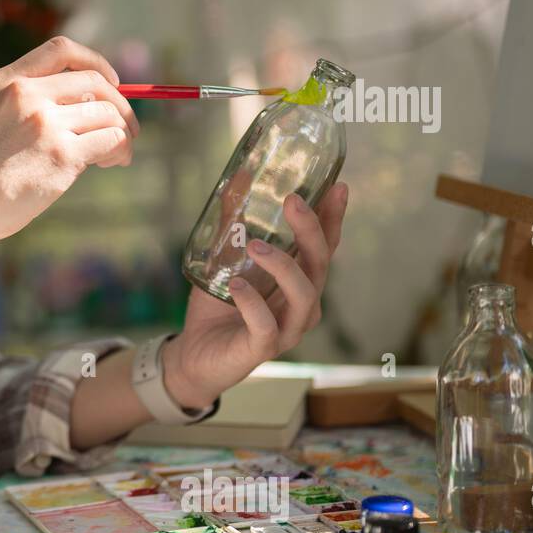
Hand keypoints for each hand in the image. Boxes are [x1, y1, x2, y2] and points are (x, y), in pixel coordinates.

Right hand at [0, 36, 138, 240]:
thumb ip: (31, 102)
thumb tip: (96, 101)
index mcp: (6, 81)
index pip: (61, 50)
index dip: (95, 61)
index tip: (112, 81)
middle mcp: (26, 95)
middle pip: (95, 82)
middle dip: (119, 104)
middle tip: (126, 127)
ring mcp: (45, 123)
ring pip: (108, 113)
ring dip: (123, 133)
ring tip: (117, 154)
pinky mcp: (63, 154)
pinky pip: (112, 139)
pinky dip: (121, 149)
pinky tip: (113, 162)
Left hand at [162, 183, 349, 409]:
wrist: (194, 354)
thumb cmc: (216, 306)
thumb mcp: (223, 261)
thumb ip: (235, 227)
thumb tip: (237, 179)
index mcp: (297, 281)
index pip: (324, 247)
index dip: (333, 218)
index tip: (338, 186)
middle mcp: (301, 305)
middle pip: (320, 265)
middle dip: (311, 230)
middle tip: (292, 201)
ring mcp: (287, 329)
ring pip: (304, 296)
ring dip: (283, 265)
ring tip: (254, 245)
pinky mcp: (263, 349)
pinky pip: (267, 326)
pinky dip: (252, 303)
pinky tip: (235, 285)